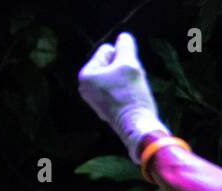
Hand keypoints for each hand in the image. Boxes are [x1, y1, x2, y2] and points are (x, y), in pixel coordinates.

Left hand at [77, 32, 169, 162]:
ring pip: (116, 74)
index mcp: (86, 75)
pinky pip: (117, 87)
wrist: (136, 123)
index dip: (121, 56)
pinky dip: (125, 89)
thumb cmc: (130, 93)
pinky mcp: (103, 106)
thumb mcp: (129, 62)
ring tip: (130, 90)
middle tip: (129, 81)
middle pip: (110, 62)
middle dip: (123, 67)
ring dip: (126, 77)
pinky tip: (130, 98)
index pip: (106, 49)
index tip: (125, 71)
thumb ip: (125, 45)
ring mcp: (93, 98)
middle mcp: (85, 86)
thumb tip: (122, 37)